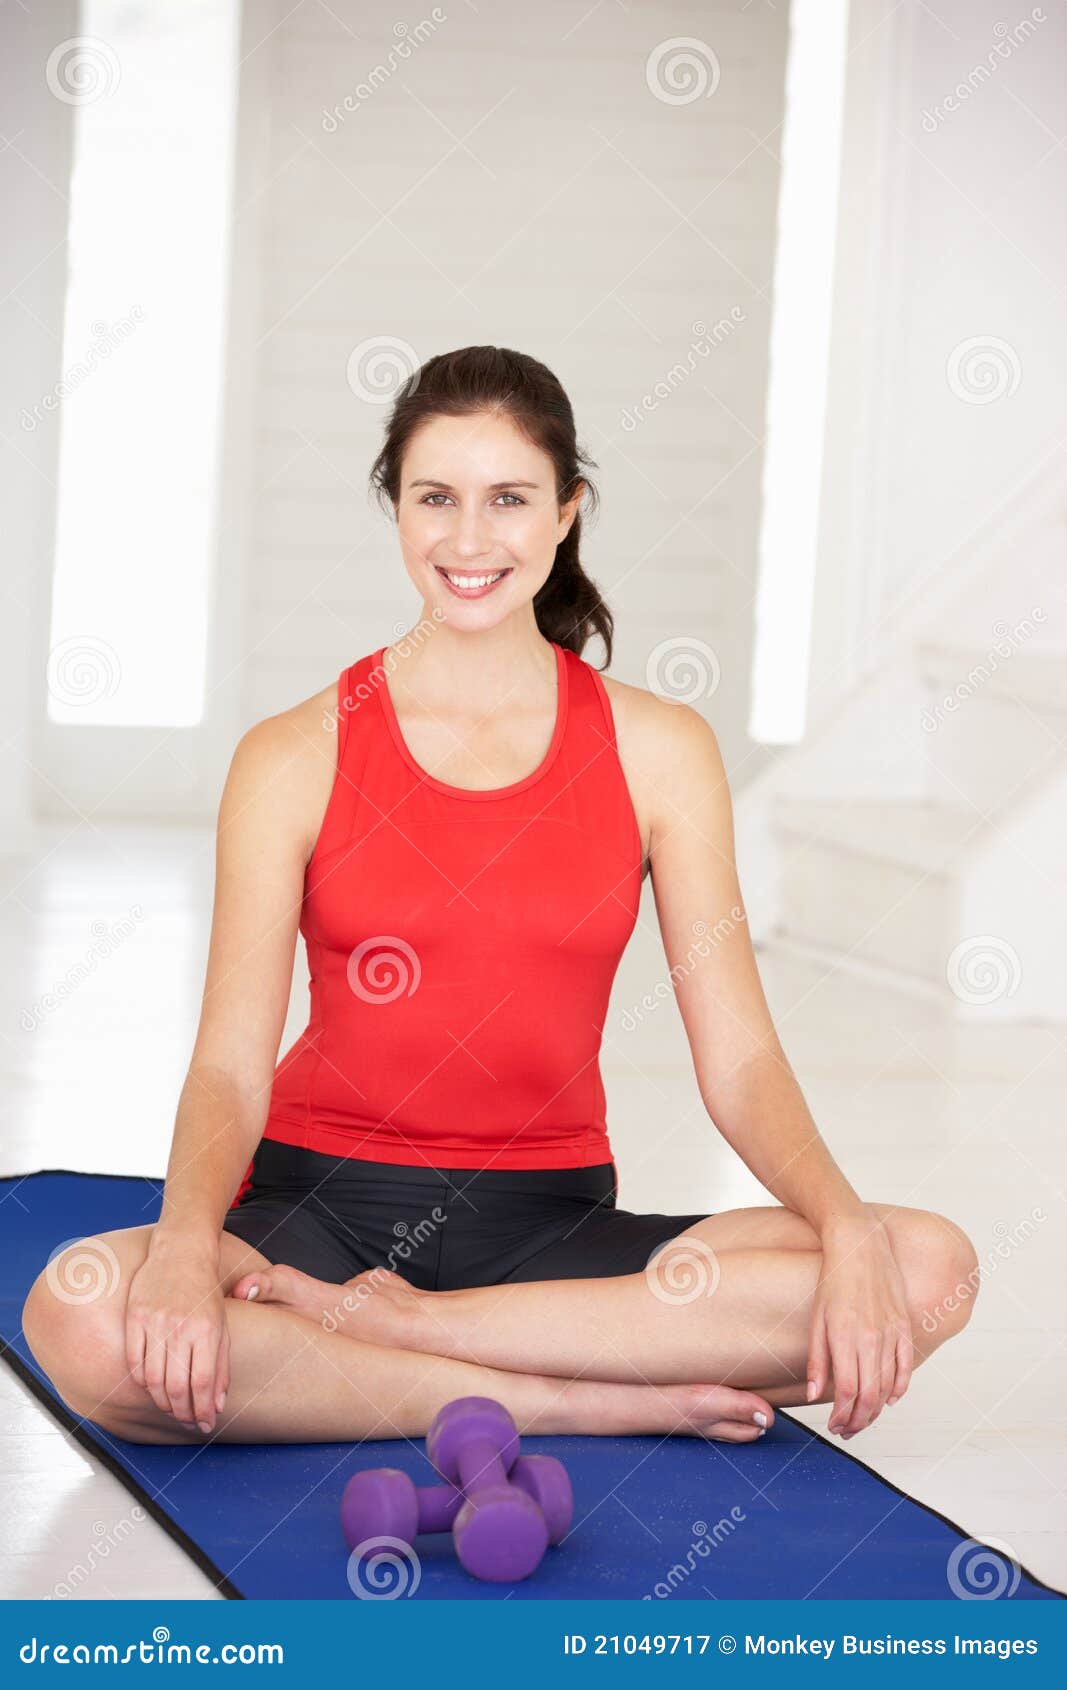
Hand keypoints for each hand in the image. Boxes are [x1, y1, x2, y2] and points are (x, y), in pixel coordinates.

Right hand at [125, 1234, 229, 1433]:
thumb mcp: (222, 1326)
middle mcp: (180, 1327)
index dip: (202, 1409)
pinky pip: (134, 1362)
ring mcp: (154, 1322)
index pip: (202, 1382)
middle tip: (187, 1421)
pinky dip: (142, 1382)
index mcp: (207, 1328)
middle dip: (182, 1412)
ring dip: (162, 1402)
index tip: (204, 1424)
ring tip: (171, 1409)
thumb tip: (216, 1406)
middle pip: (175, 1386)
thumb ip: (221, 1366)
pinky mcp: (134, 1317)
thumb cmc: (205, 1292)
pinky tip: (152, 1389)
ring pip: (152, 1379)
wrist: (181, 1252)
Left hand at [807, 1210, 913, 1437]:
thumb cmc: (833, 1280)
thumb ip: (817, 1359)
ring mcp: (891, 1333)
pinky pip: (906, 1366)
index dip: (842, 1416)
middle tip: (847, 1430)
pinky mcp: (904, 1326)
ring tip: (862, 1419)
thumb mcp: (817, 1319)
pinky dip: (899, 1388)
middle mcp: (871, 1338)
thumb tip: (815, 1395)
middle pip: (870, 1396)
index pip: (848, 1393)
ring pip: (888, 1386)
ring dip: (876, 1410)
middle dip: (858, 1421)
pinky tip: (888, 1399)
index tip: (834, 1426)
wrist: (860, 1246)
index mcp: (845, 1337)